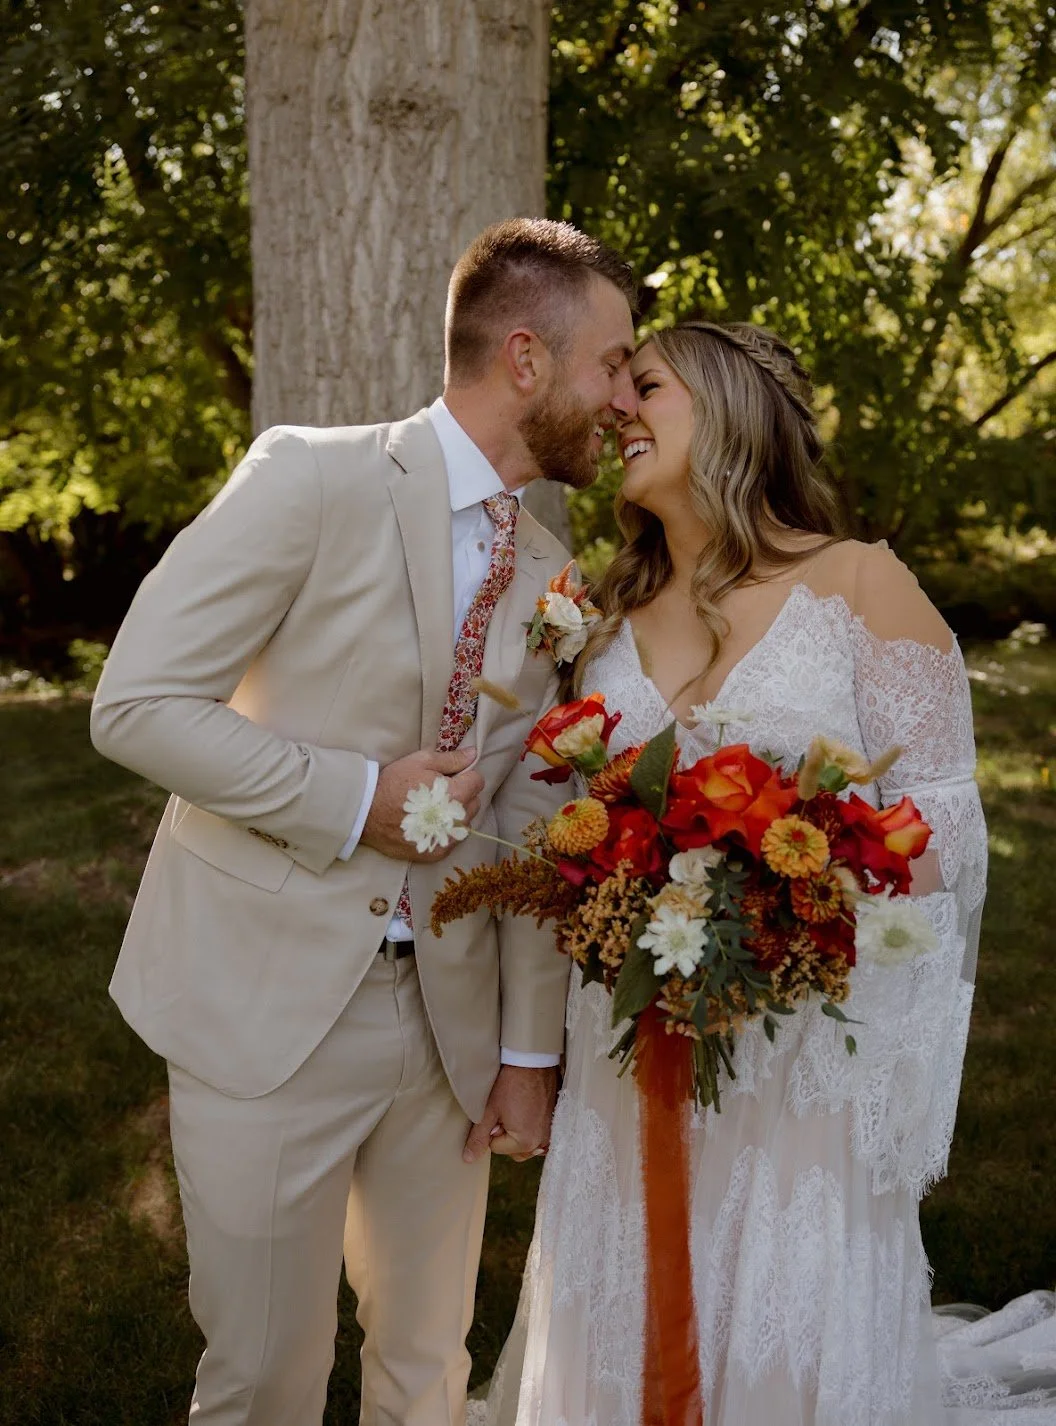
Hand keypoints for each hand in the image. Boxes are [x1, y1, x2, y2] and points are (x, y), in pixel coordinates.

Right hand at [361, 748, 483, 860]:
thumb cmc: (394, 783)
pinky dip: (446, 832)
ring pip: (466, 822)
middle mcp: (457, 820)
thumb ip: (451, 759)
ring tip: (434, 810)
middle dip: (462, 795)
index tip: (449, 777)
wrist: (367, 814)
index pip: (478, 781)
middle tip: (439, 792)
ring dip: (456, 815)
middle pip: (474, 803)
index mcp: (456, 794)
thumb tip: (474, 754)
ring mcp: (448, 839)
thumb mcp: (420, 761)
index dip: (465, 776)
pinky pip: (453, 840)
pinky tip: (430, 824)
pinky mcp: (438, 853)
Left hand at [463, 1065, 557, 1163]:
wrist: (533, 1061)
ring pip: (528, 1144)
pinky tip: (529, 1110)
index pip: (497, 1148)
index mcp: (525, 1142)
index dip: (492, 1130)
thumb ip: (478, 1137)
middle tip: (506, 1111)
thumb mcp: (489, 1110)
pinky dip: (533, 1128)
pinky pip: (540, 1135)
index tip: (498, 1111)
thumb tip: (469, 1158)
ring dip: (520, 1133)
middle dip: (507, 1136)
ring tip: (517, 1110)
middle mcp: (542, 1141)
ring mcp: (551, 1132)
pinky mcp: (556, 1121)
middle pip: (514, 1150)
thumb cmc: (511, 1083)